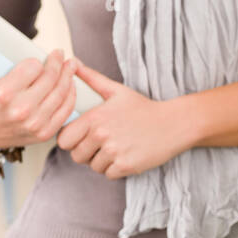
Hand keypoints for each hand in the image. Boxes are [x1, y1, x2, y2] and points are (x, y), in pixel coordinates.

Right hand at [0, 50, 76, 147]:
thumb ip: (2, 65)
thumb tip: (20, 49)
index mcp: (3, 94)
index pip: (33, 67)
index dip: (36, 61)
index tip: (38, 59)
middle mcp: (21, 110)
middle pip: (51, 78)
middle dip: (58, 62)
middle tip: (60, 55)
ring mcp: (34, 124)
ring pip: (61, 93)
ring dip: (68, 76)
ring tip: (69, 67)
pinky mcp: (44, 133)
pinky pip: (65, 110)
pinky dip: (71, 95)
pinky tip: (70, 86)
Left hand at [56, 60, 186, 176]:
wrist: (173, 124)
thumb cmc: (143, 108)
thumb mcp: (117, 90)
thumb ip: (91, 79)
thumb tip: (72, 63)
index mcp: (95, 117)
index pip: (64, 139)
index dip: (71, 139)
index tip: (82, 136)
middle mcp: (102, 135)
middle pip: (76, 156)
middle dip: (86, 152)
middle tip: (101, 144)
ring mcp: (114, 152)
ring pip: (93, 166)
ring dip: (102, 161)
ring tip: (116, 148)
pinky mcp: (126, 166)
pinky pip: (108, 174)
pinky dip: (115, 169)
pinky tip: (126, 155)